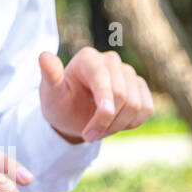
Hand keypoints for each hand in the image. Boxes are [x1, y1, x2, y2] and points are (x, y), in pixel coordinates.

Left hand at [39, 47, 154, 142]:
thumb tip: (44, 56)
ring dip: (117, 126)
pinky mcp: (140, 86)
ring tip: (98, 130)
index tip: (98, 124)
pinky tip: (114, 124)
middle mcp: (110, 61)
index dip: (104, 104)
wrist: (72, 114)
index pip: (103, 80)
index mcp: (87, 58)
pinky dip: (132, 123)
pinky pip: (147, 109)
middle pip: (122, 96)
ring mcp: (128, 73)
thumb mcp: (50, 93)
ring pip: (136, 105)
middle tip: (88, 135)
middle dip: (106, 122)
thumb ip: (50, 76)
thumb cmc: (59, 102)